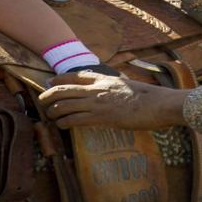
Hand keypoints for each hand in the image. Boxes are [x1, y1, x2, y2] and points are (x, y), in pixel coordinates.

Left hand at [38, 72, 189, 130]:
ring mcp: (99, 102)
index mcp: (105, 79)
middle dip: (50, 95)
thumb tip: (112, 92)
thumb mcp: (128, 86)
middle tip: (41, 101)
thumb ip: (115, 87)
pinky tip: (60, 125)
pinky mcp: (102, 117)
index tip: (51, 82)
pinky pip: (76, 119)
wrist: (160, 103)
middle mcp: (98, 88)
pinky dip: (64, 122)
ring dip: (54, 110)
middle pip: (65, 88)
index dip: (61, 78)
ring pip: (66, 103)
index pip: (77, 75)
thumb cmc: (149, 98)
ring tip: (49, 116)